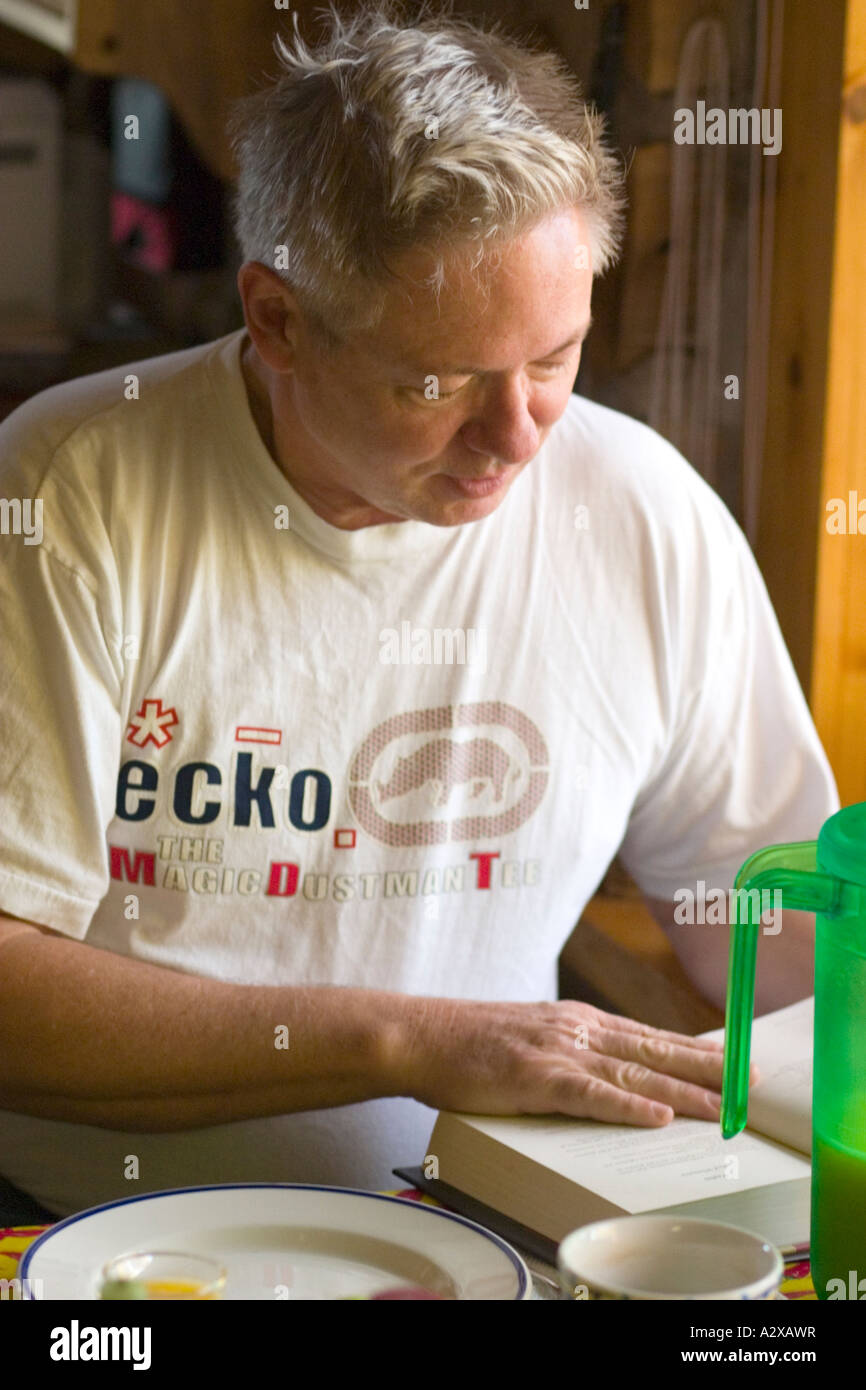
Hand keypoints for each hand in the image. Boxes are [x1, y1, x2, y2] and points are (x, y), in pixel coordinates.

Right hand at [397, 997, 757, 1124]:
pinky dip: (627, 1106)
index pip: (649, 1037)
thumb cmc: (470, 1041)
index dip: (694, 1051)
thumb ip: (570, 1046)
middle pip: (655, 1051)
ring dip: (682, 1093)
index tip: (733, 1062)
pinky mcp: (535, 1077)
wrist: (421, 1035)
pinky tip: (657, 1116)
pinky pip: (590, 1094)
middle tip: (750, 1082)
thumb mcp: (531, 1033)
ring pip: (633, 1074)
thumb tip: (607, 1068)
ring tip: (722, 1107)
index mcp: (578, 1020)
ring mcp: (558, 1051)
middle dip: (707, 1068)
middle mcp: (577, 1029)